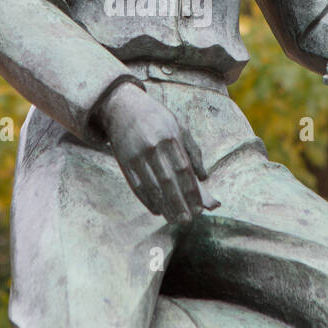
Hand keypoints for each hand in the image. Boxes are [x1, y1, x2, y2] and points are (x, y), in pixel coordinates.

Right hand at [94, 81, 218, 222]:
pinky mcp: (124, 161)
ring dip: (164, 205)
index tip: (200, 206)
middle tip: (187, 220)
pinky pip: (136, 185)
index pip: (184, 169)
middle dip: (179, 203)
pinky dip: (146, 200)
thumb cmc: (157, 118)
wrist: (123, 106)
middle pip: (168, 181)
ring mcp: (136, 155)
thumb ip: (193, 151)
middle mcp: (153, 147)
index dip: (192, 190)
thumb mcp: (179, 127)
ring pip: (151, 186)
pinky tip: (156, 210)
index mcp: (170, 137)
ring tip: (173, 219)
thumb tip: (204, 177)